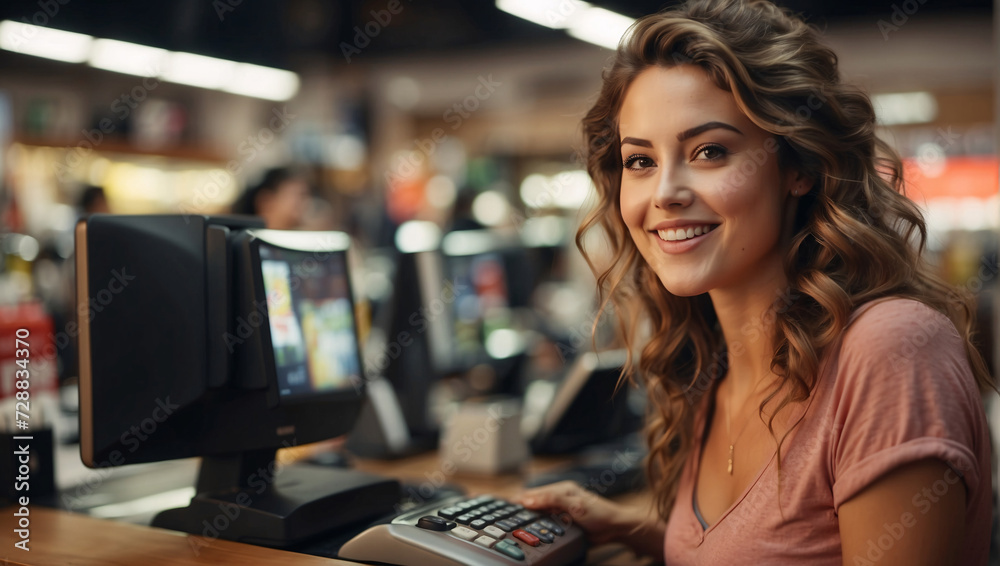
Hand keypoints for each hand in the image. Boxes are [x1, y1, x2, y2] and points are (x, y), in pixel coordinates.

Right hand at [514, 481, 664, 553]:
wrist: (616, 529)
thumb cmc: (600, 513)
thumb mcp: (574, 504)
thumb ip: (551, 500)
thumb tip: (528, 500)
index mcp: (561, 489)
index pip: (535, 493)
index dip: (519, 498)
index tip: (504, 504)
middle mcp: (560, 499)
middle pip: (534, 504)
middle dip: (521, 510)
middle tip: (504, 517)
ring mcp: (561, 512)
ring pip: (539, 515)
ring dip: (529, 520)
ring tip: (512, 525)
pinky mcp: (564, 524)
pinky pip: (546, 525)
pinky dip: (538, 528)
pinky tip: (530, 533)